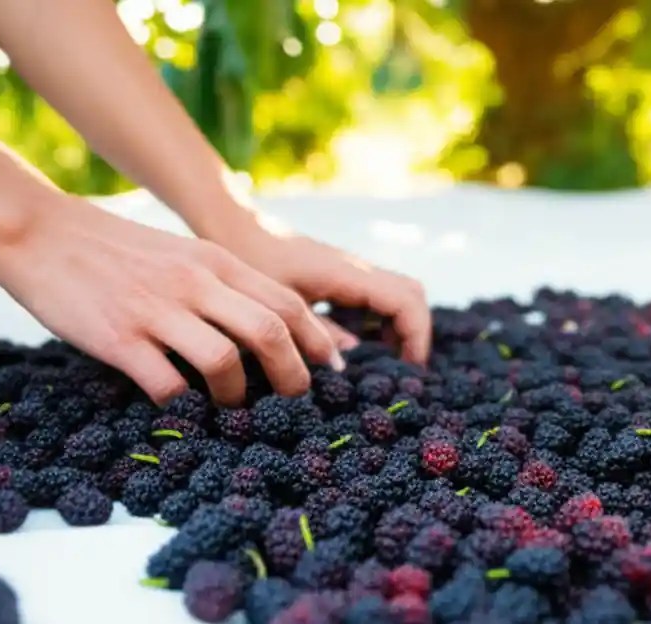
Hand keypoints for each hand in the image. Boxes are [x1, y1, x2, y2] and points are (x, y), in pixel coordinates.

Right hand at [0, 195, 343, 405]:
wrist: (40, 233)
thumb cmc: (115, 251)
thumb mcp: (182, 254)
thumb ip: (221, 284)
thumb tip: (267, 328)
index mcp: (215, 261)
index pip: (288, 302)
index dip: (317, 340)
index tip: (332, 369)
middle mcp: (195, 283)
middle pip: (270, 333)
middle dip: (293, 377)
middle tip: (293, 403)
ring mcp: (157, 311)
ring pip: (226, 362)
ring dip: (238, 398)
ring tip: (233, 411)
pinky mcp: (119, 339)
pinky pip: (167, 385)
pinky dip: (183, 408)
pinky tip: (181, 412)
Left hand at [213, 209, 431, 364]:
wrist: (234, 226)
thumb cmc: (251, 261)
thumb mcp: (278, 306)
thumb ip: (314, 334)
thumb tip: (346, 363)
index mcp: (347, 274)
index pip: (406, 301)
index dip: (416, 336)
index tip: (409, 369)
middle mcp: (357, 268)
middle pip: (412, 295)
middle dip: (415, 332)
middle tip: (401, 370)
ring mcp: (352, 270)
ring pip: (399, 294)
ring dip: (400, 327)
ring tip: (383, 363)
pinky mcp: (342, 275)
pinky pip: (379, 296)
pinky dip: (382, 320)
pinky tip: (359, 344)